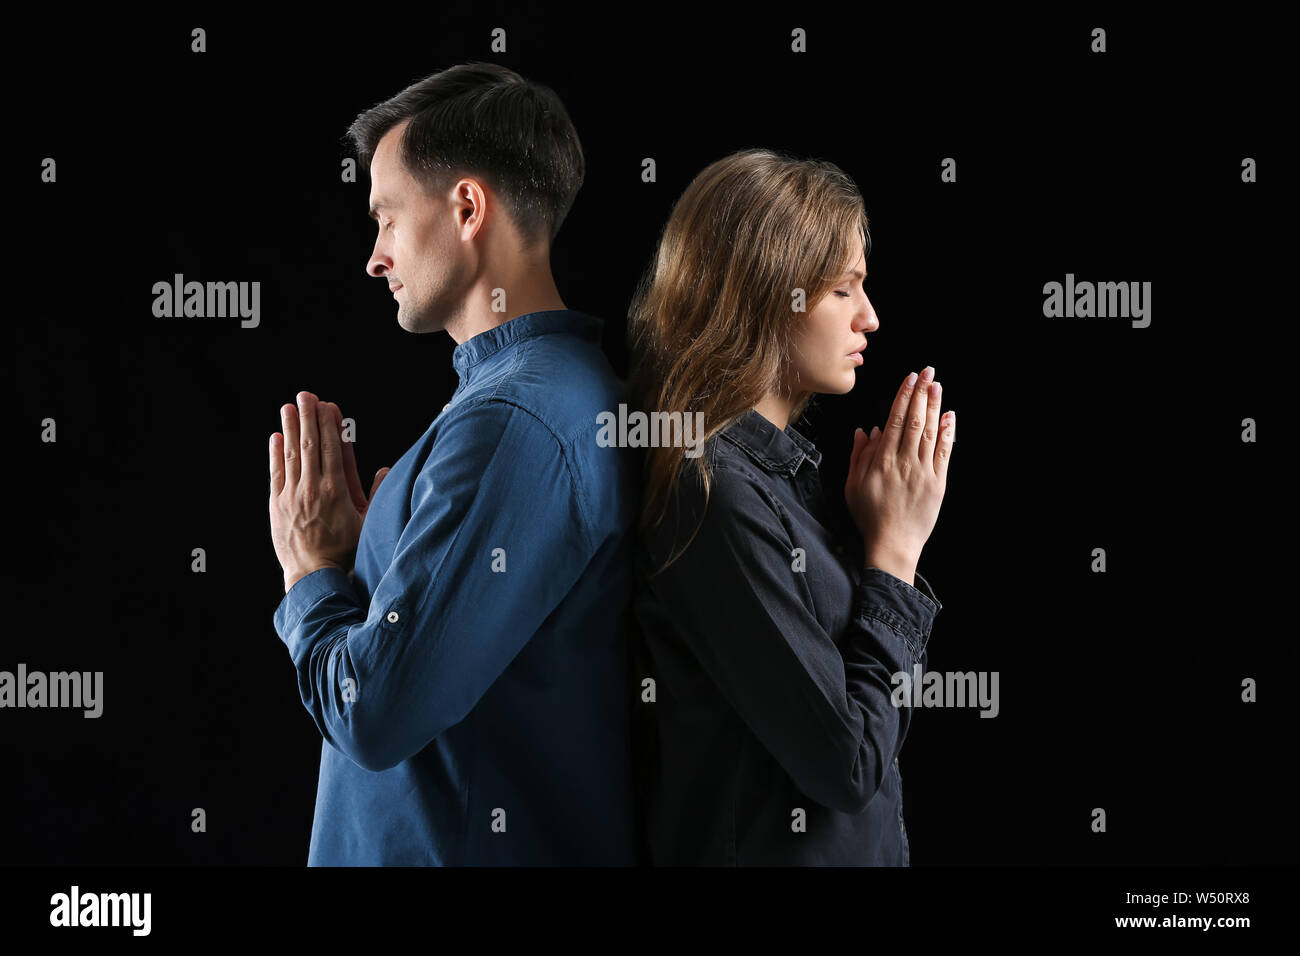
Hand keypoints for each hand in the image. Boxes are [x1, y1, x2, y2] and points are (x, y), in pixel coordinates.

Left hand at [269, 392, 389, 590]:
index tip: (327, 405)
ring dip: (290, 428)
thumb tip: (384, 469)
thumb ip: (376, 493)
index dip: (328, 424)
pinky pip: (277, 473)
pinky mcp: (278, 506)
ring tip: (289, 407)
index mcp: (337, 490)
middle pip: (310, 445)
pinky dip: (276, 454)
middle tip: (306, 395)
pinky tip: (276, 438)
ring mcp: (293, 496)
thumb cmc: (347, 552)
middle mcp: (313, 489)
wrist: (315, 576)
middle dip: (308, 417)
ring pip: (292, 454)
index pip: (332, 448)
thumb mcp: (369, 522)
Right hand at [845, 367, 954, 573]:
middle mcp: (904, 462)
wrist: (893, 545)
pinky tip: (949, 417)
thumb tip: (866, 431)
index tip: (910, 378)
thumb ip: (859, 456)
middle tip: (928, 372)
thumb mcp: (852, 486)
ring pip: (930, 432)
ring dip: (935, 406)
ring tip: (937, 386)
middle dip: (922, 393)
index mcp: (882, 461)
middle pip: (915, 420)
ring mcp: (923, 472)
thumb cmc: (870, 517)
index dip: (904, 396)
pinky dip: (948, 433)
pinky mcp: (937, 483)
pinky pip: (944, 452)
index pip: (895, 420)